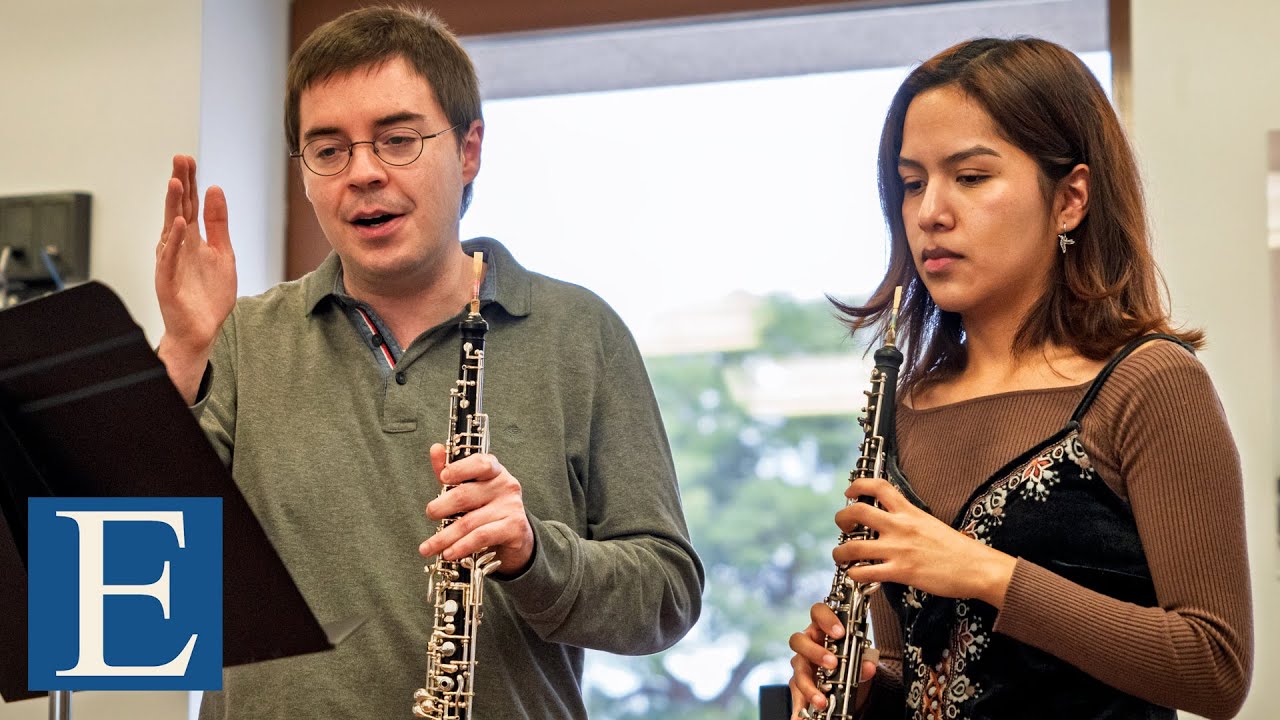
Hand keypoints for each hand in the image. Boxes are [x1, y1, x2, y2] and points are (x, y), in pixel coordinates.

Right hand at [154, 155, 236, 402]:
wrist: (201, 331)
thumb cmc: (210, 295)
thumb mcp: (223, 253)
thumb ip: (218, 224)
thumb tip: (215, 190)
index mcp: (191, 239)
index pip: (188, 204)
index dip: (188, 182)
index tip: (187, 159)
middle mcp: (177, 247)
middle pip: (177, 209)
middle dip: (178, 184)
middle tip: (179, 159)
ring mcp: (170, 263)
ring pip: (170, 230)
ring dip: (172, 207)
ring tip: (175, 183)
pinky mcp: (168, 282)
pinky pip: (169, 259)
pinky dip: (173, 242)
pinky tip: (179, 225)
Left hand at [418, 444, 535, 575]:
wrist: (516, 537)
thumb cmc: (487, 508)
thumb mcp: (469, 488)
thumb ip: (451, 471)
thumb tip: (435, 448)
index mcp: (494, 471)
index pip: (480, 463)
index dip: (460, 468)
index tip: (443, 477)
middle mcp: (505, 485)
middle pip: (466, 494)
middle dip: (441, 507)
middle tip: (429, 514)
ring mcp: (512, 507)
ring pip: (469, 521)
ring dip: (444, 537)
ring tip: (428, 547)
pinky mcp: (514, 528)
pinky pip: (481, 537)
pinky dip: (461, 546)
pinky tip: (449, 553)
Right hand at [788, 602, 877, 716]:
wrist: (846, 677)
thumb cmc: (849, 658)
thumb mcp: (860, 658)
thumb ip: (863, 660)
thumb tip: (868, 666)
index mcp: (822, 628)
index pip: (818, 612)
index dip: (826, 619)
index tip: (840, 633)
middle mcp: (808, 643)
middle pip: (799, 640)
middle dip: (815, 652)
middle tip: (832, 664)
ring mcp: (801, 663)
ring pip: (797, 669)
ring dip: (809, 685)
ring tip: (821, 701)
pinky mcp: (798, 683)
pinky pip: (795, 694)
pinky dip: (798, 709)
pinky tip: (800, 719)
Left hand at [835, 477, 1015, 606]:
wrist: (977, 567)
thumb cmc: (958, 548)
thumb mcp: (931, 523)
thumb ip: (909, 519)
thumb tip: (892, 521)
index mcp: (909, 511)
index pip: (879, 486)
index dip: (858, 484)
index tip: (850, 491)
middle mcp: (900, 526)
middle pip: (858, 511)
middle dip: (842, 517)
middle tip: (843, 525)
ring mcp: (898, 549)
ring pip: (853, 546)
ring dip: (840, 552)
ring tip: (840, 555)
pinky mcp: (901, 571)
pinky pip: (865, 572)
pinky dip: (854, 574)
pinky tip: (856, 574)